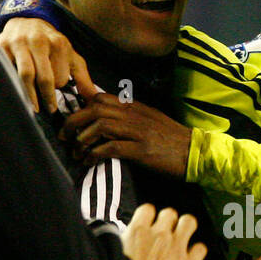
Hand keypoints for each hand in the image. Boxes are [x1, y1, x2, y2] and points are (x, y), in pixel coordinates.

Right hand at [0, 16, 98, 113]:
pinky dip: (11, 82)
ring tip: (33, 108)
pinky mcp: (1, 45)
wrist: (26, 20)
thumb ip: (82, 77)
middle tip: (49, 110)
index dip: (60, 85)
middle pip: (43, 76)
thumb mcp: (70, 55)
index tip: (58, 91)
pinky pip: (6, 68)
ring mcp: (18, 43)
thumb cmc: (50, 43)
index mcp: (58, 43)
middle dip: (47, 96)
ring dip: (30, 94)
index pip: (60, 75)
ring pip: (25, 74)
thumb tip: (94, 98)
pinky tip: (15, 92)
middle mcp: (38, 41)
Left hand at [64, 92, 190, 177]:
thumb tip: (105, 119)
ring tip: (77, 152)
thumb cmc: (171, 140)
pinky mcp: (142, 150)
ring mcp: (139, 131)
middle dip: (74, 122)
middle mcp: (134, 115)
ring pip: (100, 126)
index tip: (72, 122)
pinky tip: (90, 161)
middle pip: (95, 109)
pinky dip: (95, 154)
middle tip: (65, 137)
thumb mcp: (150, 120)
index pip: (100, 98)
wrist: (195, 153)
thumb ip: (129, 117)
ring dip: (83, 140)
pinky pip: (111, 148)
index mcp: (135, 107)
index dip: (81, 108)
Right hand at [121, 204, 206, 259]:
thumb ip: (119, 240)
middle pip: (169, 213)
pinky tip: (190, 256)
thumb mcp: (113, 254)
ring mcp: (176, 248)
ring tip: (181, 236)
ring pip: (189, 222)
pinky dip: (196, 251)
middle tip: (163, 233)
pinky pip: (201, 248)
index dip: (148, 217)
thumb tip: (115, 234)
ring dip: (185, 227)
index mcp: (138, 231)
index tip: (147, 224)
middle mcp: (159, 235)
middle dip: (167, 221)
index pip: (147, 209)